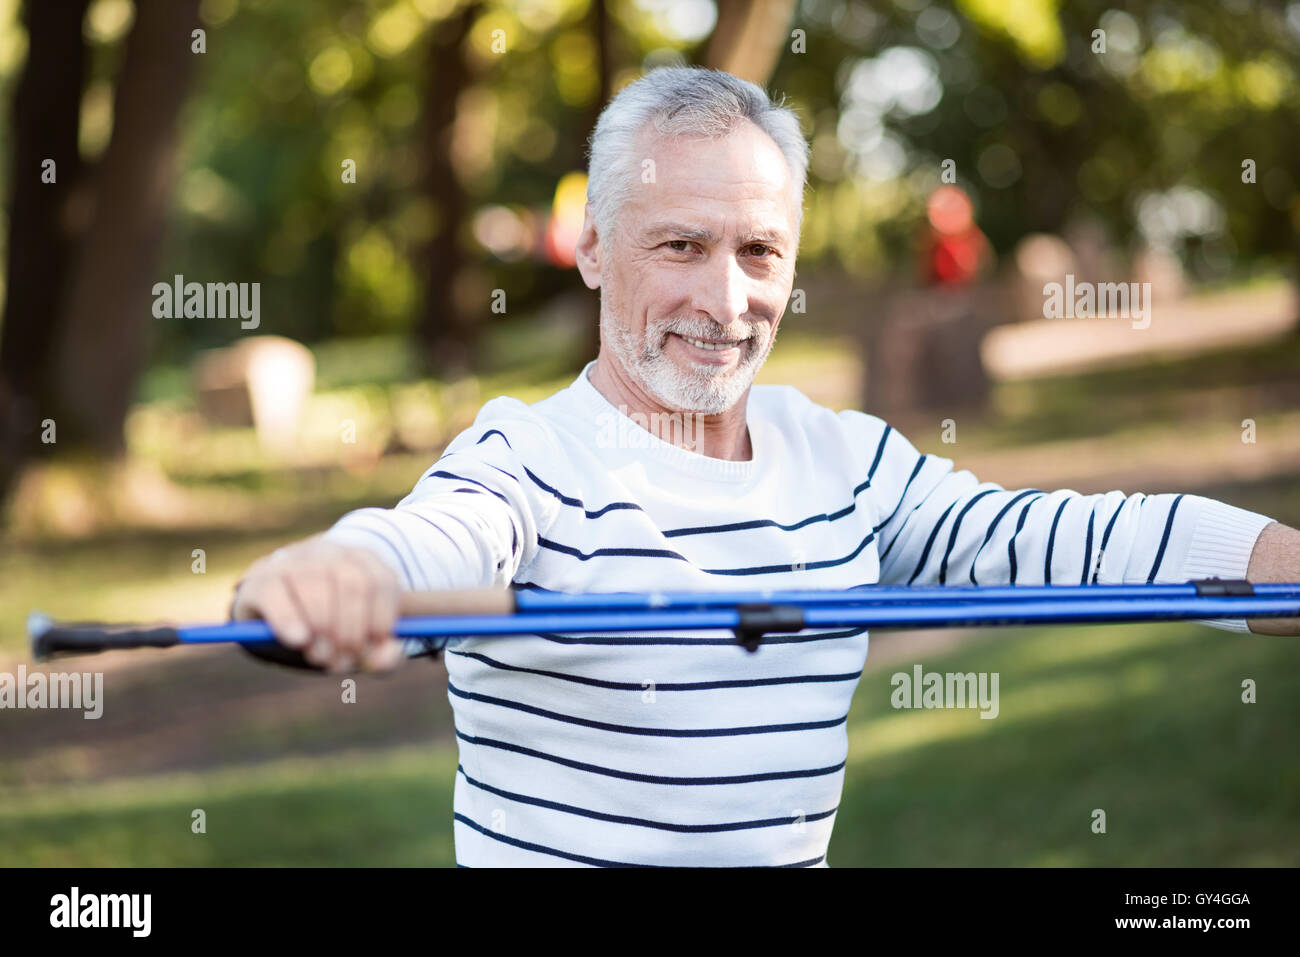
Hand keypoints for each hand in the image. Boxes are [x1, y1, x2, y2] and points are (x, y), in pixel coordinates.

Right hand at [230, 535, 405, 672]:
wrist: (279, 610)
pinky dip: (289, 618)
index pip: (382, 581)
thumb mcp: (364, 640)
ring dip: (324, 629)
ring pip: (316, 586)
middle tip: (344, 661)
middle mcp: (330, 552)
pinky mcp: (260, 579)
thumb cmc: (332, 626)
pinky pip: (276, 592)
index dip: (381, 617)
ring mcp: (293, 561)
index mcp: (363, 560)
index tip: (375, 644)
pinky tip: (299, 639)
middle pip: (353, 583)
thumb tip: (385, 660)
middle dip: (352, 630)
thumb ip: (384, 655)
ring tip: (322, 657)